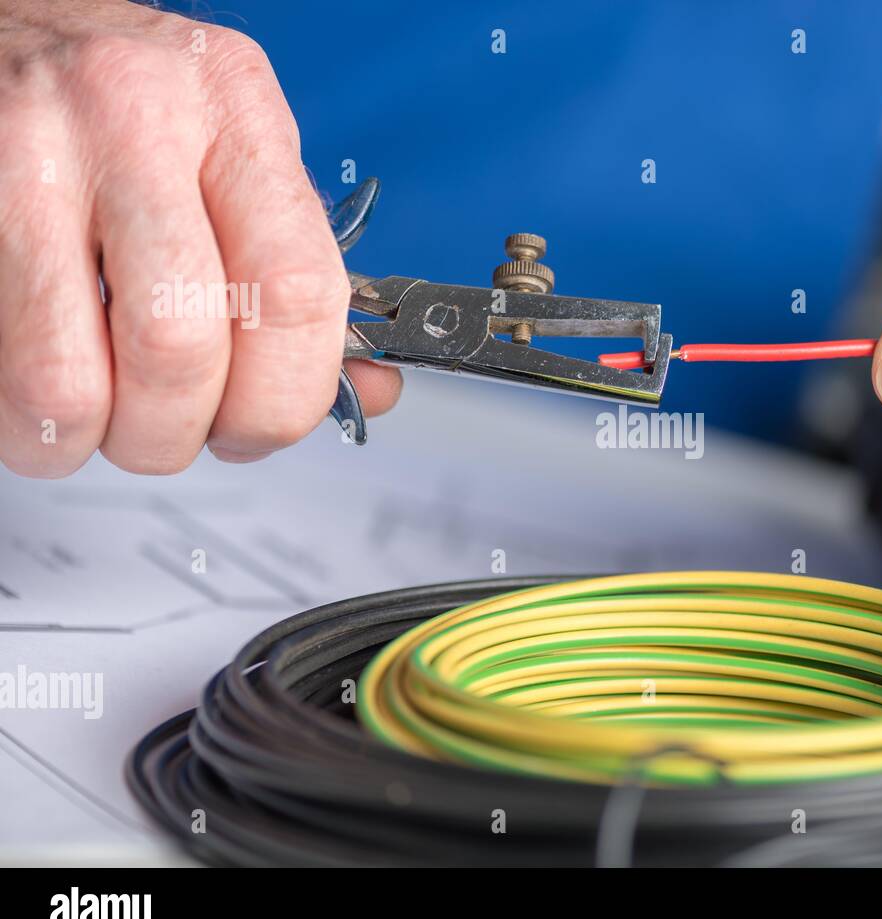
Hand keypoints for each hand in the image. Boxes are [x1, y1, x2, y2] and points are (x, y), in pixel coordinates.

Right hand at [0, 0, 399, 476]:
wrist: (3, 23)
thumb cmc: (128, 106)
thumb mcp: (237, 157)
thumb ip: (299, 271)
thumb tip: (369, 390)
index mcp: (235, 110)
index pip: (296, 292)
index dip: (286, 397)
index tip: (264, 426)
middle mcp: (133, 117)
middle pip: (181, 348)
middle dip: (181, 433)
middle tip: (173, 430)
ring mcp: (27, 154)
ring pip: (69, 381)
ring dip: (89, 437)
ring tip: (97, 413)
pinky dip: (22, 417)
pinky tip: (40, 375)